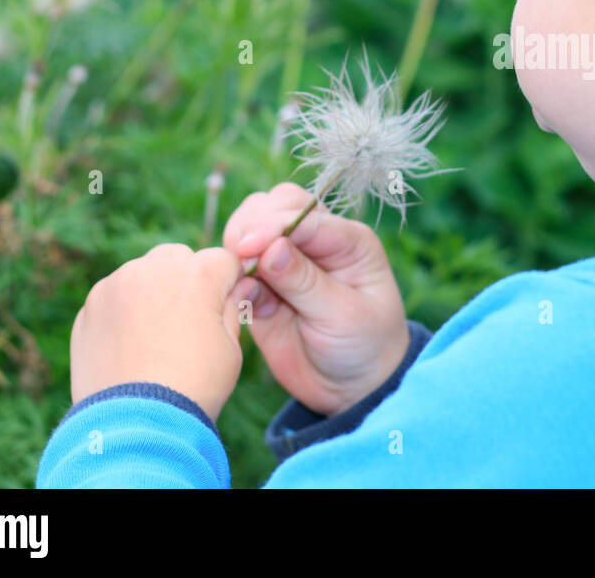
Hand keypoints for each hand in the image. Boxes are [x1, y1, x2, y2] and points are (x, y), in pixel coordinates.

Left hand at [70, 244, 245, 421]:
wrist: (135, 423)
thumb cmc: (194, 386)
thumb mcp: (231, 346)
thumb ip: (234, 306)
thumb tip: (240, 286)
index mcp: (199, 274)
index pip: (224, 260)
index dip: (228, 282)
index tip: (225, 306)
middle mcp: (155, 268)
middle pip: (179, 258)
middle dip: (187, 279)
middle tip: (189, 319)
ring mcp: (117, 284)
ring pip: (143, 273)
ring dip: (153, 291)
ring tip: (155, 336)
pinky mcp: (90, 305)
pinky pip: (115, 296)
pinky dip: (125, 310)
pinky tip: (131, 344)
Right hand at [223, 183, 410, 416]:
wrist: (352, 388)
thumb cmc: (365, 345)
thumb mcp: (344, 315)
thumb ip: (306, 282)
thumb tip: (269, 248)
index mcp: (347, 240)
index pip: (306, 216)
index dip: (274, 225)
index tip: (248, 246)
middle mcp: (316, 242)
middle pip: (274, 206)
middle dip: (252, 225)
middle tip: (240, 258)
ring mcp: (285, 262)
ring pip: (249, 229)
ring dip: (236, 248)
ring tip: (240, 279)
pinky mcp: (261, 287)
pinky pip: (235, 269)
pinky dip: (229, 277)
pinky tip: (238, 298)